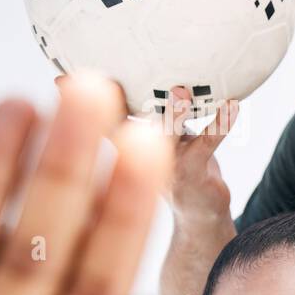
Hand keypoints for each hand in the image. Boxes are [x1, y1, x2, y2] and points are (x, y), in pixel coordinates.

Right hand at [51, 77, 238, 225]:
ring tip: (181, 91)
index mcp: (124, 150)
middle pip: (126, 128)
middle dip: (119, 104)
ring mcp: (166, 168)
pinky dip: (221, 122)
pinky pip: (209, 141)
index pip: (100, 121)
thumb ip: (149, 115)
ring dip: (174, 114)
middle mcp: (138, 162)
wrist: (203, 217)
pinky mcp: (196, 172)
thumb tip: (150, 77)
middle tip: (109, 82)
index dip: (80, 104)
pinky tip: (233, 104)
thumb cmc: (179, 169)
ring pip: (167, 136)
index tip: (60, 81)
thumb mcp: (158, 142)